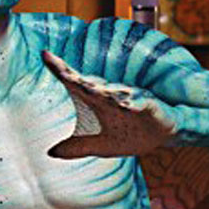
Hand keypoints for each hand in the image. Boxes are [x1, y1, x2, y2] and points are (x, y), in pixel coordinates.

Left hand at [42, 50, 177, 158]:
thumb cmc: (131, 134)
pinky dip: (135, 104)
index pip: (75, 84)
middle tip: (60, 70)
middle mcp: (112, 98)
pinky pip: (142, 105)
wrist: (165, 135)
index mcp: (98, 103)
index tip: (44, 55)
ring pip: (115, 94)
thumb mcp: (101, 146)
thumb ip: (77, 148)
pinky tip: (128, 105)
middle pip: (90, 86)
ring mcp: (131, 101)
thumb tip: (51, 153)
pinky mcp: (150, 108)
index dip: (60, 70)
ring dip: (102, 91)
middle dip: (75, 79)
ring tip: (87, 87)